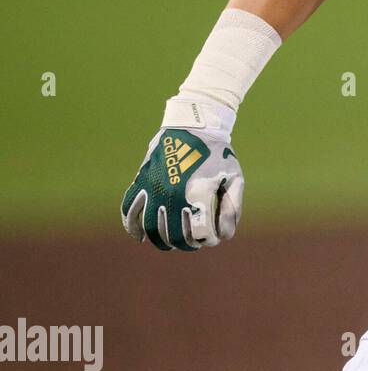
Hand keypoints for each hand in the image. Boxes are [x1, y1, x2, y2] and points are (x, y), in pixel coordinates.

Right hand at [121, 119, 243, 250]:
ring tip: (172, 244)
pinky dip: (132, 227)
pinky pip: (129, 209)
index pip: (200, 232)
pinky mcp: (141, 181)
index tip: (213, 238)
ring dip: (161, 241)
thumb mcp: (235, 178)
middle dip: (187, 244)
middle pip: (174, 234)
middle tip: (195, 243)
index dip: (208, 240)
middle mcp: (173, 193)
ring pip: (150, 227)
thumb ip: (232, 209)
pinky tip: (140, 238)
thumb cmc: (217, 154)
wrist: (193, 126)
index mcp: (198, 193)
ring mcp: (153, 187)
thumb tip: (224, 236)